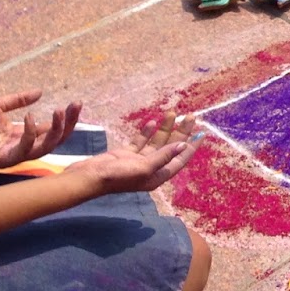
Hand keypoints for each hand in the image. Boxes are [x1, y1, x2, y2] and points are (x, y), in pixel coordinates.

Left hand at [0, 90, 81, 167]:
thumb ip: (18, 100)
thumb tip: (40, 91)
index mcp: (21, 136)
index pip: (50, 130)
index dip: (64, 118)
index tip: (75, 103)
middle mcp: (21, 147)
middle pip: (54, 140)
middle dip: (68, 124)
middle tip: (76, 106)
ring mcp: (14, 155)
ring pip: (45, 148)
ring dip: (56, 130)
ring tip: (60, 111)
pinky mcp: (3, 159)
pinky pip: (24, 149)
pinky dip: (30, 134)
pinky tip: (30, 117)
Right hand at [69, 114, 201, 193]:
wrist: (87, 177)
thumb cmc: (116, 176)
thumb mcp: (143, 168)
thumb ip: (163, 156)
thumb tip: (183, 146)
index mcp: (157, 176)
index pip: (180, 159)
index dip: (192, 146)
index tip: (202, 132)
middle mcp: (150, 169)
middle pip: (170, 148)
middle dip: (180, 132)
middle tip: (190, 116)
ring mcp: (137, 161)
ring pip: (156, 142)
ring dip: (164, 128)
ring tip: (172, 113)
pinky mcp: (125, 154)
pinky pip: (140, 141)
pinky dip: (147, 132)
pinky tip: (153, 122)